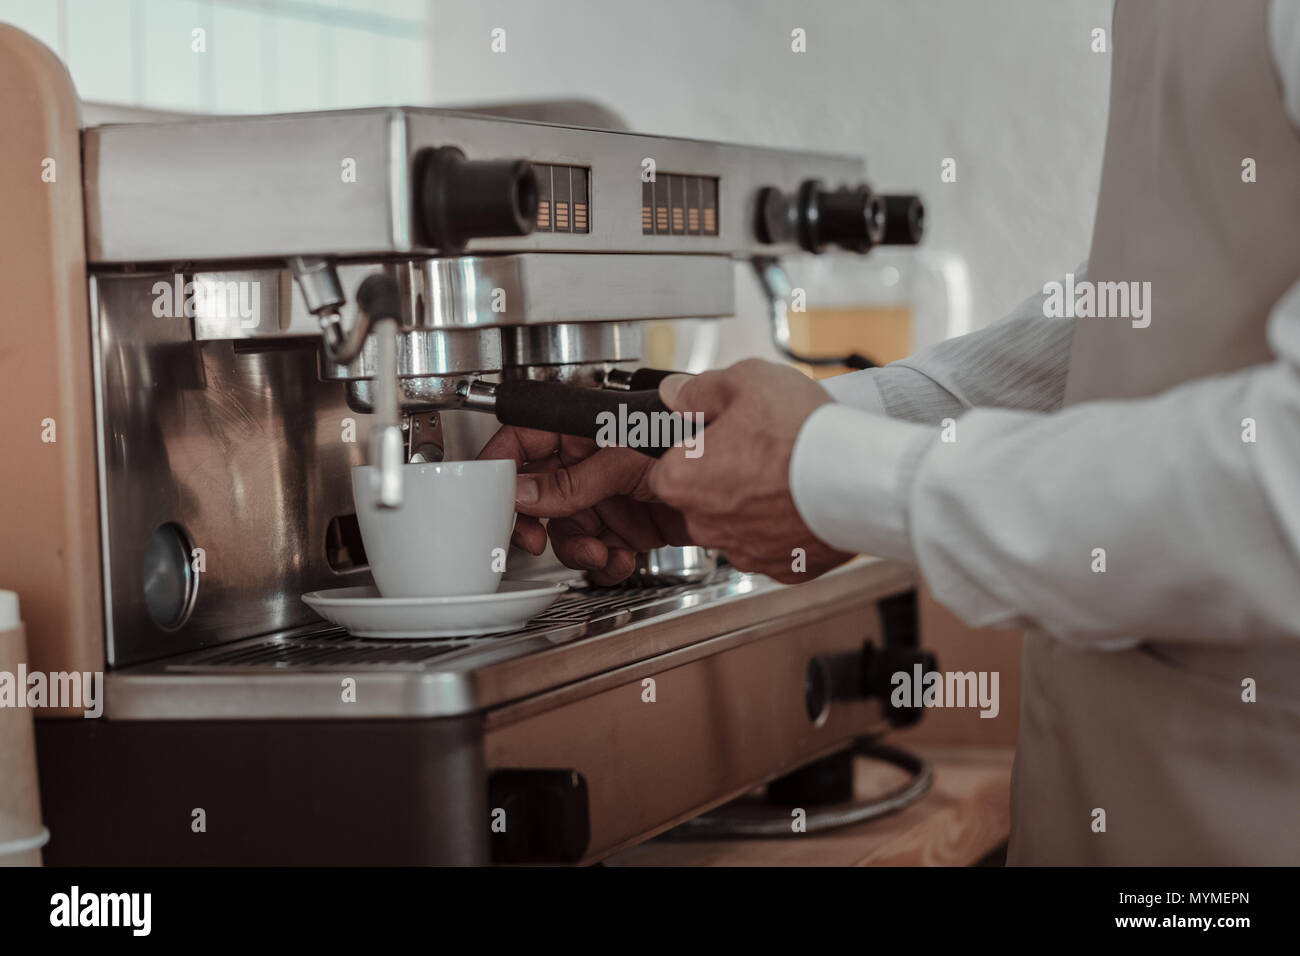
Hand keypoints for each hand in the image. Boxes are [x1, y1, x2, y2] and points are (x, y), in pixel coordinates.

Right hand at [477, 426, 690, 584]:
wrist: (743, 479)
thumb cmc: (693, 439)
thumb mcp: (624, 460)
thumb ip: (572, 481)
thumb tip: (523, 493)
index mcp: (584, 428)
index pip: (524, 440)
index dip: (501, 466)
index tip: (488, 497)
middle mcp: (592, 461)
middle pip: (540, 495)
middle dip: (540, 525)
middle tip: (535, 541)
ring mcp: (610, 495)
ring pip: (569, 529)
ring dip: (578, 549)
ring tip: (599, 553)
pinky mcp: (632, 524)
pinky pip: (601, 548)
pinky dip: (607, 562)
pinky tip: (620, 560)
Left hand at [650, 358, 853, 582]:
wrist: (860, 477)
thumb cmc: (801, 433)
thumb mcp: (744, 381)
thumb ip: (699, 391)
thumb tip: (675, 394)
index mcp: (682, 479)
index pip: (666, 469)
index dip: (693, 451)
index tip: (716, 441)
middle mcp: (705, 523)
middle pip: (702, 499)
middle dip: (724, 479)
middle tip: (760, 452)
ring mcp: (744, 550)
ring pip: (738, 525)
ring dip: (755, 506)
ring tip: (788, 475)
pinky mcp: (781, 567)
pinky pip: (775, 546)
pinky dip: (785, 528)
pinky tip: (804, 501)